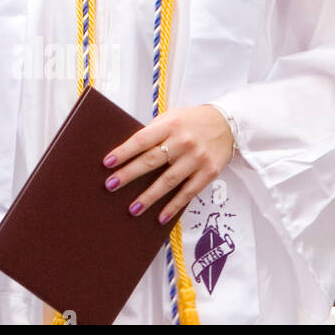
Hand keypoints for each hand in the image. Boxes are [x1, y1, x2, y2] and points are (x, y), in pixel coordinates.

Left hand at [102, 105, 233, 223]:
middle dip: (129, 175)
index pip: (141, 140)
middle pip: (151, 161)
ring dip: (149, 196)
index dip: (123, 152)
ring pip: (168, 181)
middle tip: (111, 185)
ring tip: (133, 208)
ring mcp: (197, 158)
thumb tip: (128, 153)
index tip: (107, 163)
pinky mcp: (209, 173)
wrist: (227, 124)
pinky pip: (188, 192)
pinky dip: (174, 206)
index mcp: (170, 125)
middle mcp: (183, 142)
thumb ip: (153, 132)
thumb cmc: (192, 121)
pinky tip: (161, 216)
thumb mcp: (171, 117)